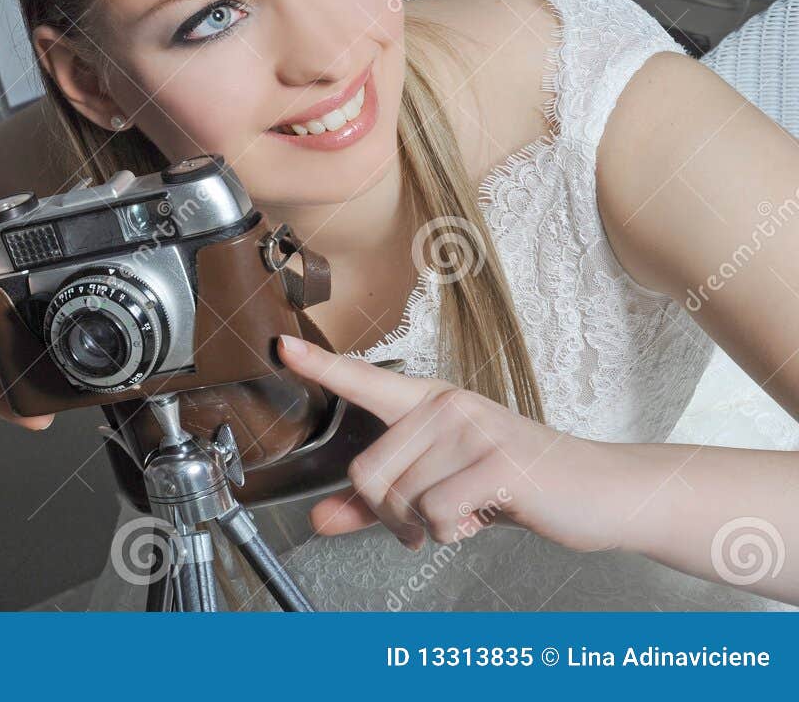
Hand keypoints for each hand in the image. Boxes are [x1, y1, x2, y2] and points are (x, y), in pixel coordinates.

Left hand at [275, 333, 637, 553]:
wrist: (600, 492)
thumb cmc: (515, 485)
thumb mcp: (440, 490)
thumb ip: (374, 506)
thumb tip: (318, 520)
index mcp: (428, 403)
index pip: (364, 381)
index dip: (320, 367)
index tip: (280, 346)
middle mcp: (445, 407)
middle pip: (367, 473)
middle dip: (390, 515)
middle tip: (428, 521)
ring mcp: (471, 429)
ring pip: (403, 498)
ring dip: (427, 527)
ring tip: (465, 513)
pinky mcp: (495, 461)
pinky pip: (436, 513)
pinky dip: (452, 532)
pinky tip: (481, 517)